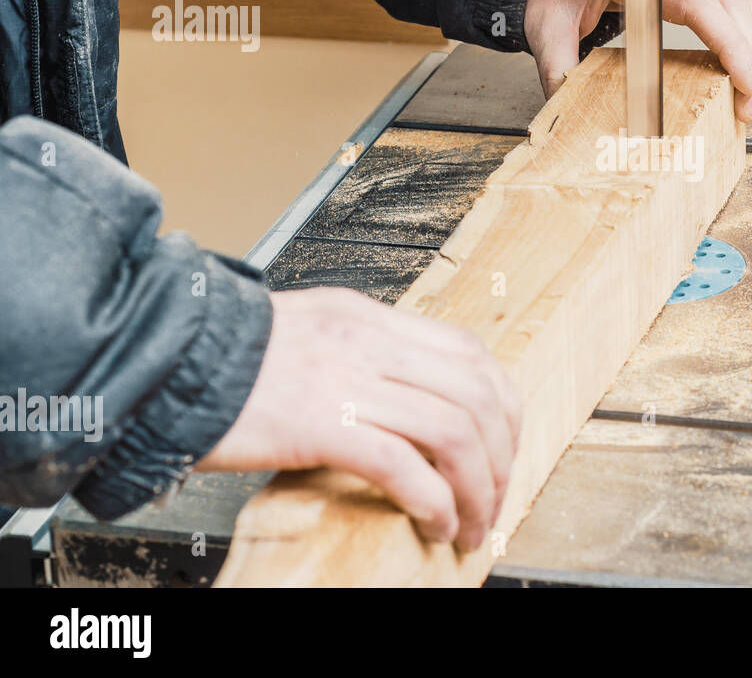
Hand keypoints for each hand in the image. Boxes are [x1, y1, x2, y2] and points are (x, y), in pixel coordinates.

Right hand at [198, 289, 521, 550]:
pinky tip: (435, 524)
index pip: (470, 353)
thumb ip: (360, 353)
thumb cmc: (221, 357)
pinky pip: (404, 465)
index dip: (502, 407)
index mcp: (369, 317)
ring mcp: (346, 378)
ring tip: (472, 525)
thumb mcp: (307, 333)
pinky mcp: (318, 423)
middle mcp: (368, 340)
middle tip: (495, 499)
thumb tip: (406, 397)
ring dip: (477, 489)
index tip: (504, 448)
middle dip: (500, 457)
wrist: (156, 357)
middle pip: (476, 395)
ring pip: (453, 432)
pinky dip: (435, 501)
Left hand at [524, 0, 751, 121]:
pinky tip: (747, 70)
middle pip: (733, 6)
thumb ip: (555, 60)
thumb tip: (566, 102)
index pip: (700, 3)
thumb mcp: (545, 20)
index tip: (746, 79)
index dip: (731, 43)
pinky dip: (749, 42)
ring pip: (742, 8)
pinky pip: (735, 11)